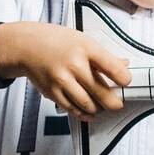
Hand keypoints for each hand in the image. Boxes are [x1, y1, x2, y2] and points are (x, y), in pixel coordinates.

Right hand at [0, 22, 131, 122]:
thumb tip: (124, 65)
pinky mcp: (52, 92)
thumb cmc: (57, 41)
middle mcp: (74, 65)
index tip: (126, 83)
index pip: (113, 67)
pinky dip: (84, 113)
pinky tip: (90, 112)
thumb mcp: (83, 41)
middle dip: (114, 102)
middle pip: (101, 91)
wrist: (27, 46)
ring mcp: (62, 80)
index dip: (124, 79)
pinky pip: (72, 109)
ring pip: (88, 104)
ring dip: (99, 109)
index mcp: (86, 48)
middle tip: (118, 104)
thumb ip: (104, 56)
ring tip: (103, 107)